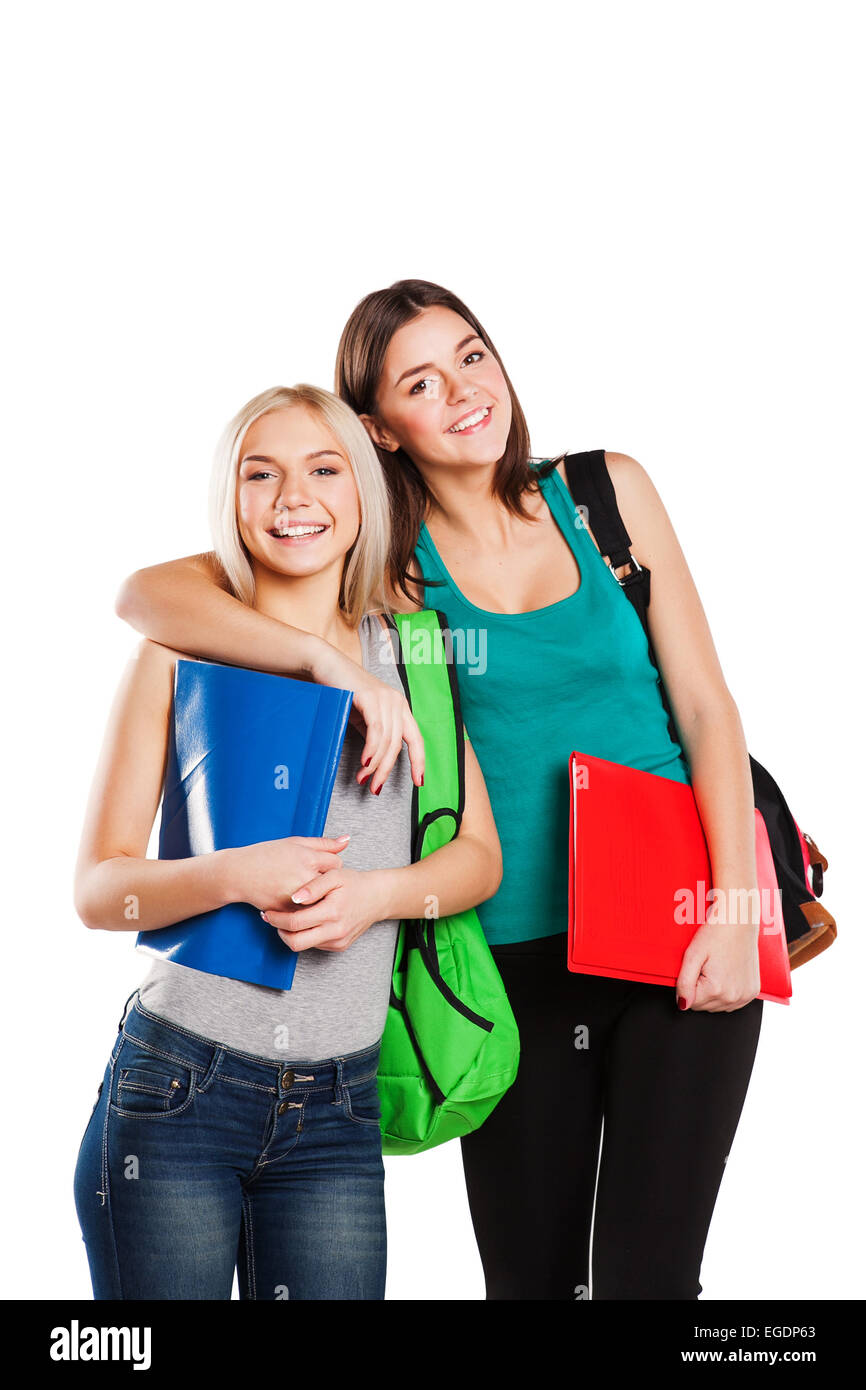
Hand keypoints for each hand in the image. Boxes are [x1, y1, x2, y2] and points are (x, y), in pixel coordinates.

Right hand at [227, 834, 350, 912]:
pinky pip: (306, 912)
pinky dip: (304, 907)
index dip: (330, 865)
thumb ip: (323, 843)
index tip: (321, 867)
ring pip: (320, 899)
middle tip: (313, 878)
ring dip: (317, 896)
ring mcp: (296, 896)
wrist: (238, 874)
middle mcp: (304, 877)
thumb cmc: (265, 855)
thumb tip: (346, 841)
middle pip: (331, 883)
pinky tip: (296, 899)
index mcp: (307, 857)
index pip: (336, 863)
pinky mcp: (288, 911)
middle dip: (326, 882)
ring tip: (304, 888)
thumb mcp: (294, 842)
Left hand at [261, 867, 387, 952]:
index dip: (277, 918)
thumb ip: (313, 886)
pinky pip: (314, 945)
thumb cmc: (354, 883)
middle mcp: (335, 931)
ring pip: (303, 946)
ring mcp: (338, 941)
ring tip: (288, 916)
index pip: (295, 923)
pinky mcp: (339, 946)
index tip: (268, 912)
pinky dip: (305, 935)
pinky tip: (305, 921)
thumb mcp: (334, 875)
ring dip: (291, 933)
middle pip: (295, 942)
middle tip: (272, 918)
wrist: (377, 898)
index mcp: (332, 912)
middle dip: (279, 931)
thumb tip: (294, 898)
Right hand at [314, 642, 424, 793]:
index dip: (419, 761)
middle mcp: (397, 702)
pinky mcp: (371, 698)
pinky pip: (376, 731)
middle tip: (374, 788)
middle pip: (398, 745)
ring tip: (363, 779)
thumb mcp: (363, 717)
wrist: (325, 665)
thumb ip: (374, 734)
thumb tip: (377, 761)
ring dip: (375, 765)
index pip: (416, 739)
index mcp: (400, 707)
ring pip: (387, 741)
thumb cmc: (343, 691)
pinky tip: (365, 763)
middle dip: (386, 770)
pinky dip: (372, 750)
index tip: (418, 782)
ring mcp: (386, 699)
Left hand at [676, 889, 761, 1011]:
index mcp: (716, 989)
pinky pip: (733, 1002)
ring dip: (714, 992)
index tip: (696, 968)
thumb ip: (684, 983)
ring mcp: (745, 996)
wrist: (739, 921)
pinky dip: (727, 992)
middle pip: (704, 1006)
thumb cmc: (715, 933)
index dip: (688, 986)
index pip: (689, 1004)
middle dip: (700, 990)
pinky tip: (727, 974)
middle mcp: (733, 997)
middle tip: (706, 966)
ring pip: (718, 1006)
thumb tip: (683, 1005)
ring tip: (717, 968)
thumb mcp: (692, 955)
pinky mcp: (753, 992)